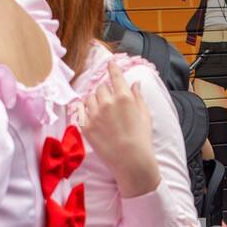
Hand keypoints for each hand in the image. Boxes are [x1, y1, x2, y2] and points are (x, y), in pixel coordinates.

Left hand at [77, 60, 160, 197]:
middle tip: (110, 100)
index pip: (115, 75)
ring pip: (89, 97)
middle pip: (101, 87)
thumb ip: (138, 97)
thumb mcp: (145, 115)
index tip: (110, 63)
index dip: (112, 68)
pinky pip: (81, 111)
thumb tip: (135, 84)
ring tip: (102, 110)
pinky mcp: (85, 126)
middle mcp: (107, 103)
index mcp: (124, 97)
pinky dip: (85, 110)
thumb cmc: (142, 140)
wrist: (131, 162)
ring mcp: (94, 115)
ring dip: (95, 100)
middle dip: (105, 91)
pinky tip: (93, 116)